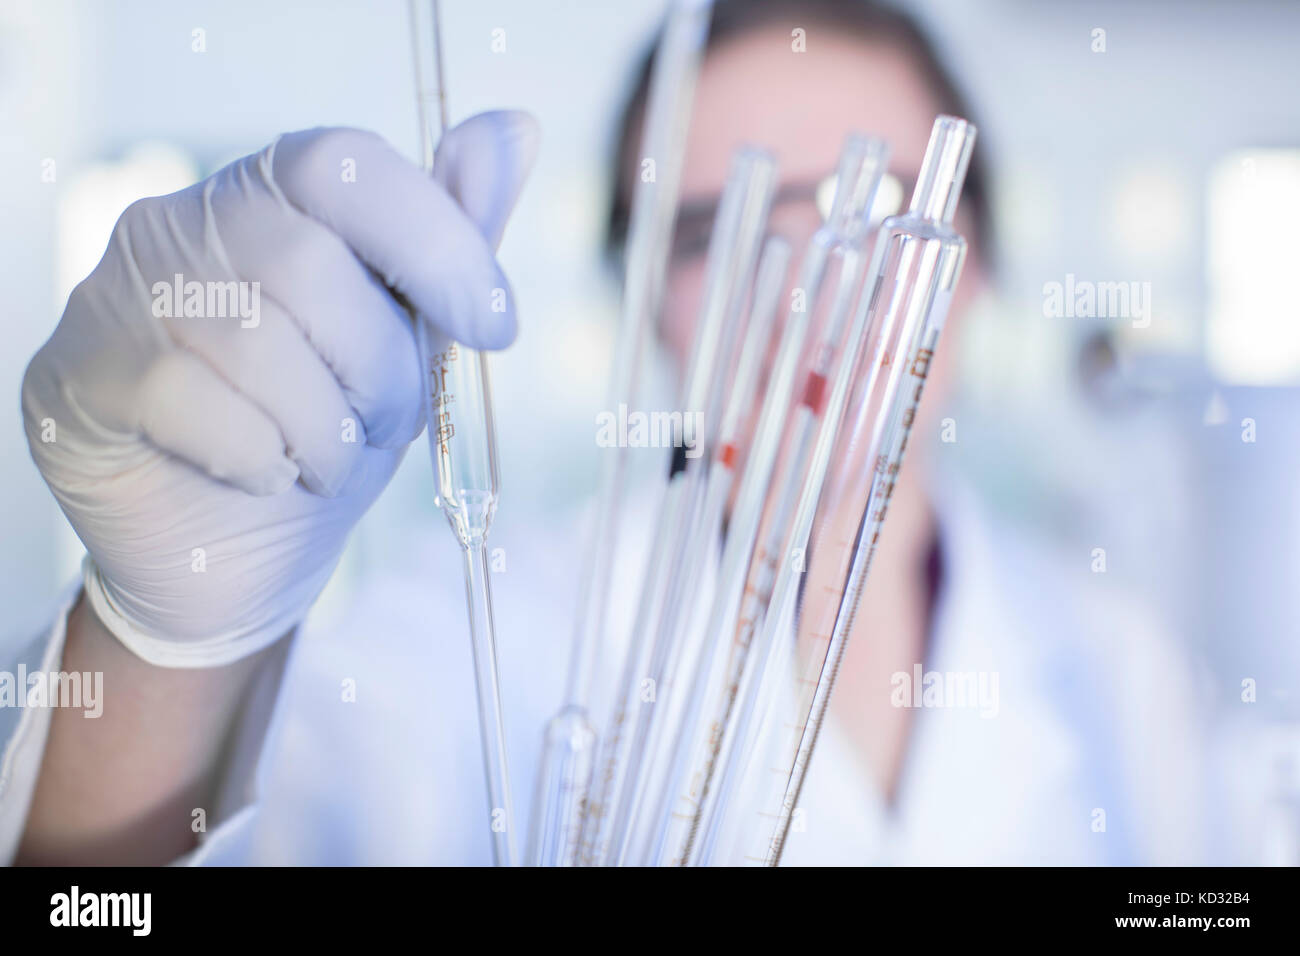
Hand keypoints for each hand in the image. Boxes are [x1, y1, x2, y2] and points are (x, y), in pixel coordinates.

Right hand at [21, 111, 538, 666]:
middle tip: (384, 422)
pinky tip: (265, 475)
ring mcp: (117, 296)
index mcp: (266, 196)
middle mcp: (179, 224)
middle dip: (382, 368)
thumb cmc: (320, 434)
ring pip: (254, 341)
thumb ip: (451, 242)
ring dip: (327, 430)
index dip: (437, 243)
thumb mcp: (407, 341)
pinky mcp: (78, 376)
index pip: (343, 164)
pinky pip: (189, 401)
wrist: (232, 555)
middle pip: (308, 265)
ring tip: (328, 459)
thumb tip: (512, 129)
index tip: (496, 326)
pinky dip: (259, 458)